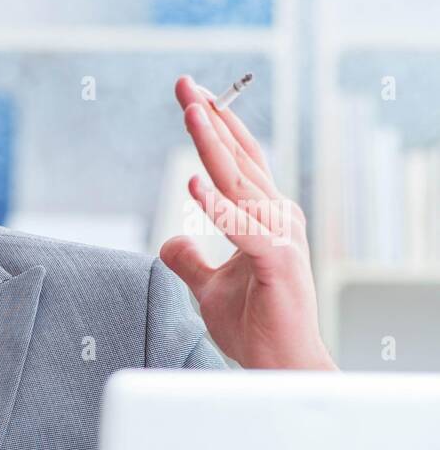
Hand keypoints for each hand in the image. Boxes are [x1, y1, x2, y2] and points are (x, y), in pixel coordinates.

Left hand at [159, 76, 335, 369]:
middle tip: (184, 85)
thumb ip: (190, 260)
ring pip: (240, 182)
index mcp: (263, 216)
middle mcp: (276, 216)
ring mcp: (279, 236)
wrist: (279, 364)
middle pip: (238, 158)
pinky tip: (193, 182)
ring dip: (213, 146)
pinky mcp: (276, 261)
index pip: (237, 161)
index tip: (192, 95)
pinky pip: (241, 227)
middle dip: (211, 119)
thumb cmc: (254, 325)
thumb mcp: (208, 287)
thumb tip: (169, 240)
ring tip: (190, 112)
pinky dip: (217, 204)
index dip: (216, 126)